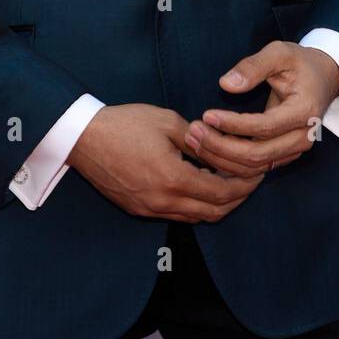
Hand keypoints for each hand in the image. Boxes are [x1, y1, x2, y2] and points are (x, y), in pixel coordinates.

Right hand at [66, 103, 264, 222]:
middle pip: (214, 212)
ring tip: (228, 184)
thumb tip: (219, 147)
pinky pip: (177, 215)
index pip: (222, 192)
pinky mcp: (139, 209)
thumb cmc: (124, 124)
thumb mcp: (167, 121)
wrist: (83, 138)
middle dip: (237, 198)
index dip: (244, 184)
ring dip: (217, 204)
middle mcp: (164, 201)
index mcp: (174, 178)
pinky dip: (195, 206)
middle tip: (248, 181)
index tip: (256, 171)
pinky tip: (199, 186)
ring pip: (196, 218)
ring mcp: (150, 209)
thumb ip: (198, 138)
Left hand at [183, 43, 338, 176]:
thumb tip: (226, 84)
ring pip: (255, 167)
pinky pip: (256, 168)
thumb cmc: (300, 62)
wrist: (323, 76)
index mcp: (304, 111)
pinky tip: (208, 151)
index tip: (206, 115)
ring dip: (222, 158)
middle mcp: (303, 137)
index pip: (264, 127)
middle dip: (221, 147)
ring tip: (195, 140)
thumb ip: (253, 66)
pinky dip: (231, 163)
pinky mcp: (285, 155)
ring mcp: (295, 150)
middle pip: (257, 155)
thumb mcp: (279, 53)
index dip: (232, 125)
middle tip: (193, 132)